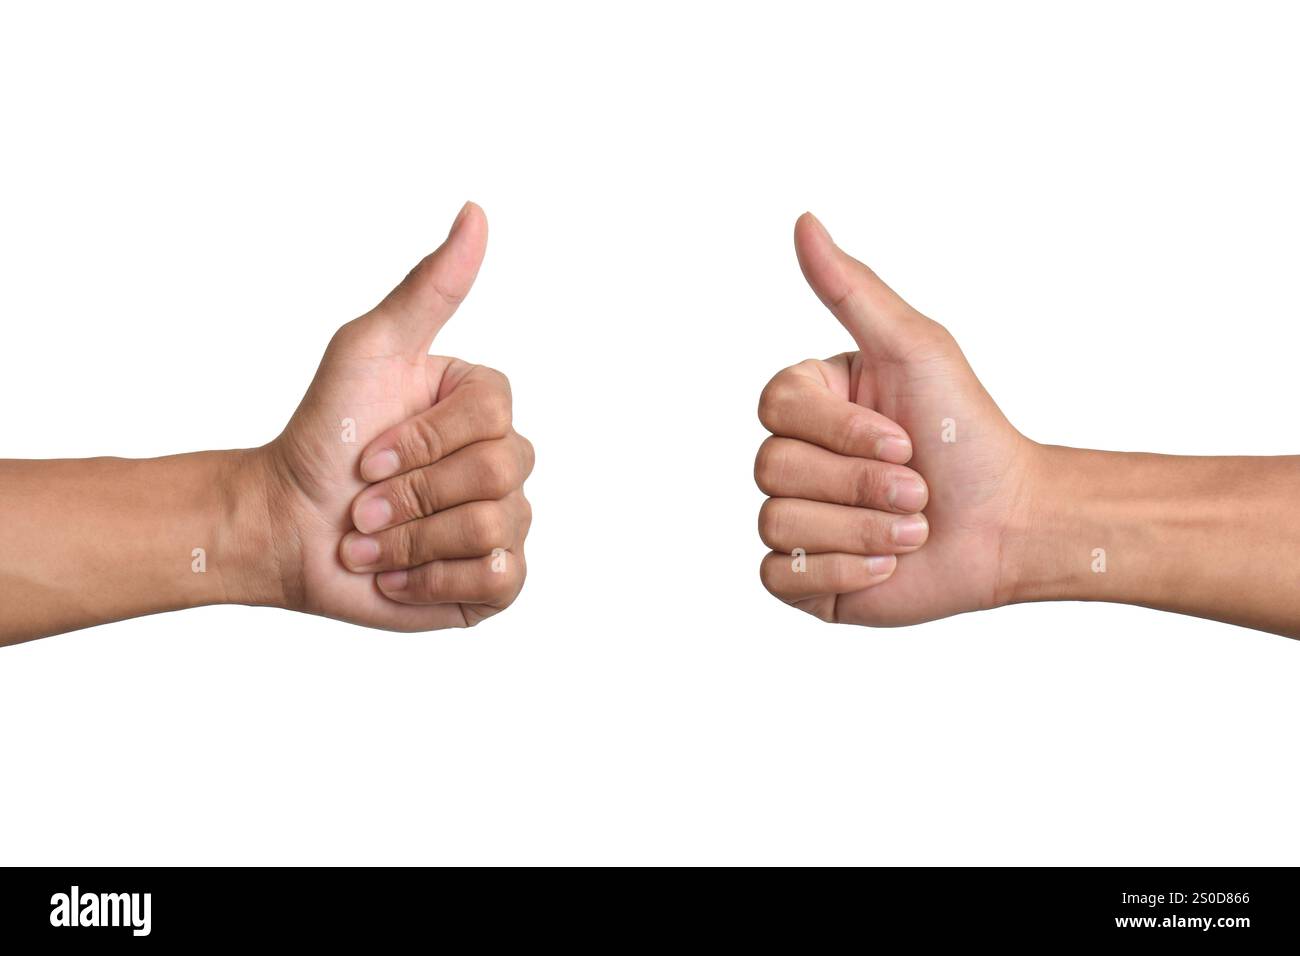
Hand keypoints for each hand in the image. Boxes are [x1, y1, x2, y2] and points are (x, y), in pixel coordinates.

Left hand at [255, 202, 532, 629]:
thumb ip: (429, 287)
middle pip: (501, 474)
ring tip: (371, 541)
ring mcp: (504, 522)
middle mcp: (504, 461)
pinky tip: (397, 576)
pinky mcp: (493, 582)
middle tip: (363, 505)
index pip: (493, 417)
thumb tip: (476, 212)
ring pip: (496, 529)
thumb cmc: (323, 434)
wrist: (284, 527)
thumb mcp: (369, 349)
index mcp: (484, 406)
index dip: (423, 442)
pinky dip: (434, 582)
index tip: (368, 452)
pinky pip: (499, 579)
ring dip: (412, 542)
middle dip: (413, 496)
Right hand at [756, 213, 1035, 625]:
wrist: (1011, 524)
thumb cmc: (968, 433)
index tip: (904, 436)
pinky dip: (842, 573)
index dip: (839, 431)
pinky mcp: (804, 578)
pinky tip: (886, 565)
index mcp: (812, 404)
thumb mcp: (913, 350)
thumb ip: (851, 288)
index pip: (774, 408)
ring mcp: (797, 519)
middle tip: (919, 486)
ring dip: (862, 528)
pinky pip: (780, 576)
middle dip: (860, 483)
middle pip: (771, 467)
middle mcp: (796, 457)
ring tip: (912, 526)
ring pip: (777, 522)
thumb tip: (804, 220)